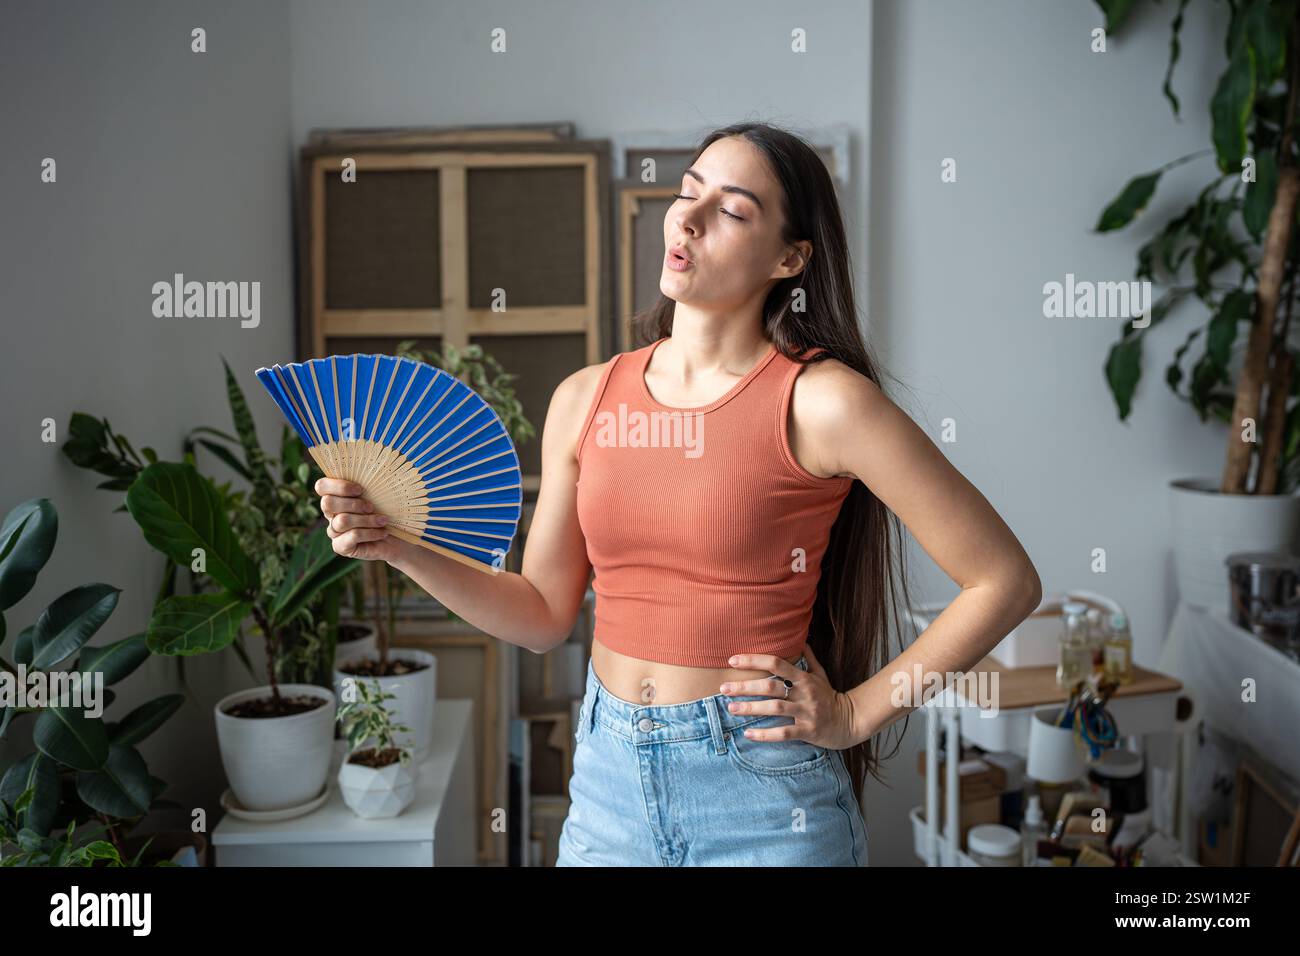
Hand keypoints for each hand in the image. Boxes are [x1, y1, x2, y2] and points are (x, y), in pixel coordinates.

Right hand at [315, 477, 410, 564]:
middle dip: (353, 504)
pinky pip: (350, 537)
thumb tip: (371, 457)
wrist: (400, 538)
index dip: (338, 486)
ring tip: (384, 520)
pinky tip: (383, 532)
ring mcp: (335, 531)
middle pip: (327, 503)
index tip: (360, 489)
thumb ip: (371, 478)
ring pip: (342, 521)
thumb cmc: (391, 510)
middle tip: (372, 507)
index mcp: (336, 495)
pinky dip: (370, 533)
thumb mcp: (383, 492)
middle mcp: (331, 513)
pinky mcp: (341, 547)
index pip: (321, 486)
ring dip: (367, 519)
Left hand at [719, 644, 860, 750]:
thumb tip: (802, 640)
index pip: (776, 663)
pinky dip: (765, 734)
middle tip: (723, 688)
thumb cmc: (829, 697)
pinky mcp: (808, 730)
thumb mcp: (821, 675)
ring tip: (731, 708)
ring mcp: (806, 712)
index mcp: (804, 678)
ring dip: (751, 708)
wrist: (849, 721)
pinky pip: (784, 733)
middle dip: (745, 686)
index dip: (754, 660)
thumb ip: (809, 658)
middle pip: (771, 686)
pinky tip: (748, 734)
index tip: (733, 660)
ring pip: (775, 709)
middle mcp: (804, 693)